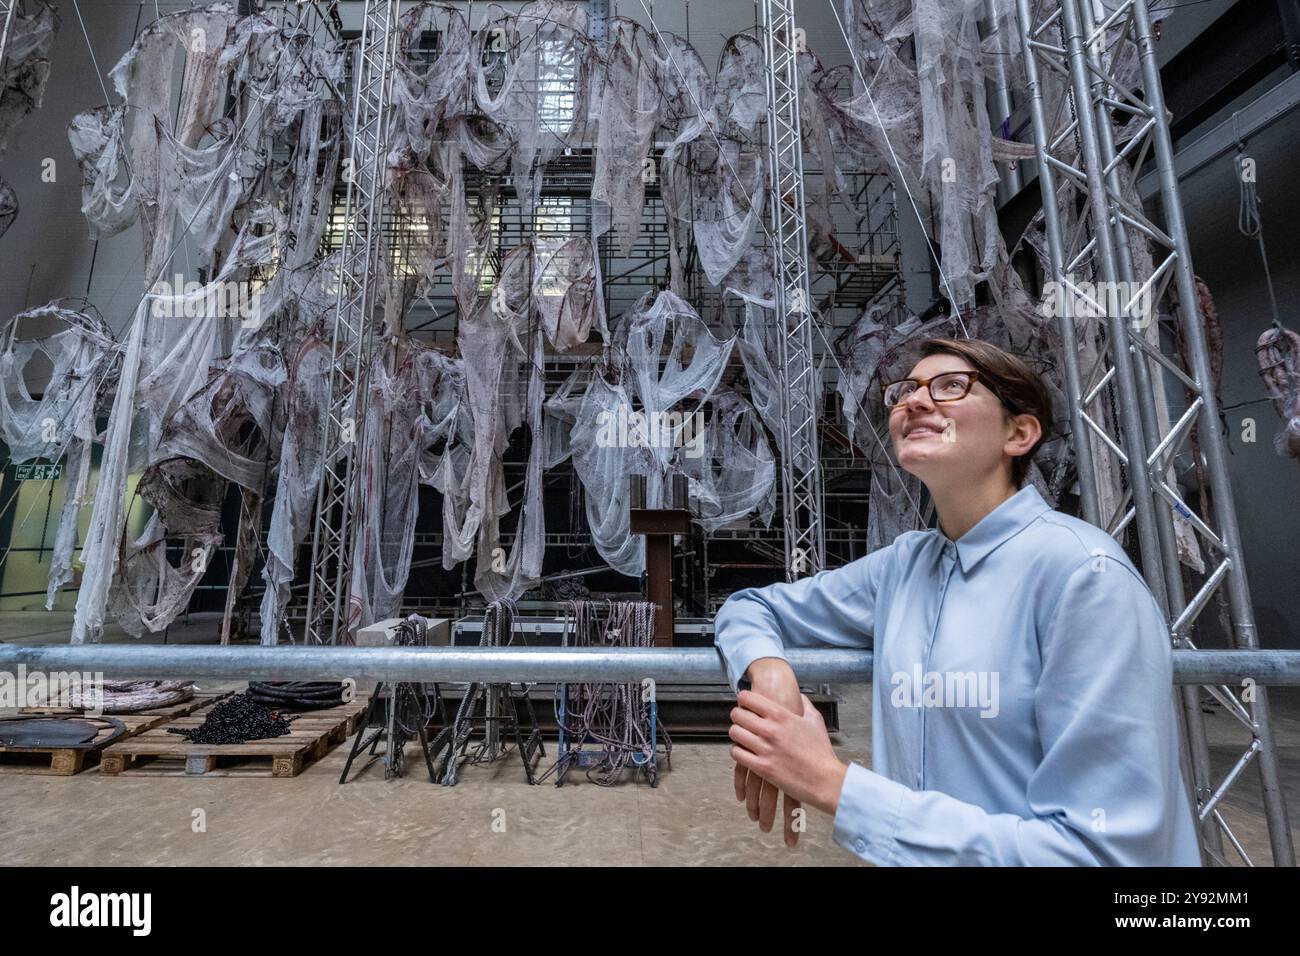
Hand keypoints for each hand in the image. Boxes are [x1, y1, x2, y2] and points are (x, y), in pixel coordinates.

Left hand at [733, 659, 803, 845]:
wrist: (825, 780)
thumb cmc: (821, 751)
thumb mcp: (815, 720)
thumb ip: (804, 704)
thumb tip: (797, 695)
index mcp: (781, 715)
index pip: (748, 698)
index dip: (744, 700)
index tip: (746, 704)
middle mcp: (770, 729)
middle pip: (737, 714)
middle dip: (738, 716)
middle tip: (742, 721)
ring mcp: (764, 749)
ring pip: (734, 733)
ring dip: (737, 734)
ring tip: (743, 737)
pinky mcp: (761, 767)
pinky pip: (737, 753)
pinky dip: (738, 751)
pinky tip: (746, 752)